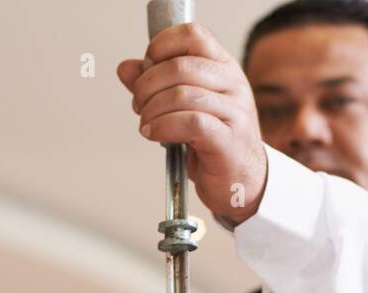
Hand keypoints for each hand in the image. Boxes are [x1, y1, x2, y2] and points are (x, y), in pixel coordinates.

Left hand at [117, 23, 267, 227]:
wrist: (241, 182)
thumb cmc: (214, 142)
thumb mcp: (184, 106)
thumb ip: (155, 84)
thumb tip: (126, 68)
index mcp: (224, 68)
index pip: (192, 36)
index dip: (161, 47)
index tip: (146, 67)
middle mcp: (233, 85)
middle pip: (181, 66)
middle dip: (148, 85)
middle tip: (138, 104)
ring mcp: (235, 112)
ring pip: (182, 95)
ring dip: (152, 109)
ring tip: (145, 123)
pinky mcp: (228, 141)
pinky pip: (190, 123)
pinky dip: (162, 127)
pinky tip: (153, 134)